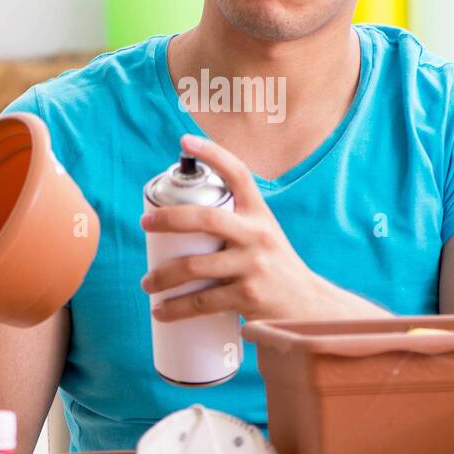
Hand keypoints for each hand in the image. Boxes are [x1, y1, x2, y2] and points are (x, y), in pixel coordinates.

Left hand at [139, 133, 380, 322]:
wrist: (309, 306)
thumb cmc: (275, 266)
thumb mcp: (262, 234)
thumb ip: (232, 223)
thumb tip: (183, 216)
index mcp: (260, 213)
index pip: (238, 174)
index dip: (212, 153)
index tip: (185, 141)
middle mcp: (257, 235)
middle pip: (205, 219)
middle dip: (168, 219)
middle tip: (144, 223)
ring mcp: (252, 266)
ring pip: (194, 266)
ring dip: (162, 275)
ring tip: (147, 283)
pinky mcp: (247, 297)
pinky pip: (202, 302)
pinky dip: (176, 309)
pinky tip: (161, 312)